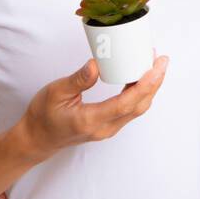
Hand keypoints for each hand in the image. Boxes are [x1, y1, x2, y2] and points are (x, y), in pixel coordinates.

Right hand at [19, 54, 169, 159]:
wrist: (37, 138)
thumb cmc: (43, 116)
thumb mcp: (55, 92)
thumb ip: (77, 80)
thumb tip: (97, 64)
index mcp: (91, 120)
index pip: (126, 103)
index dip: (145, 84)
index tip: (156, 67)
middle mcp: (104, 128)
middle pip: (139, 106)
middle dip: (154, 82)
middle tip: (161, 60)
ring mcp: (108, 129)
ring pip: (137, 108)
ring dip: (149, 87)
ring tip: (154, 65)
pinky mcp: (108, 125)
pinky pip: (130, 109)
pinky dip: (140, 93)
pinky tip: (140, 77)